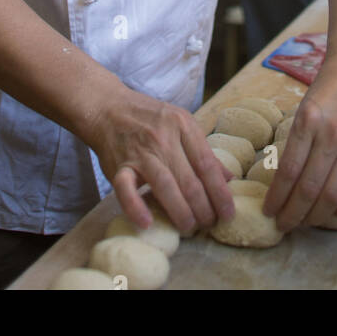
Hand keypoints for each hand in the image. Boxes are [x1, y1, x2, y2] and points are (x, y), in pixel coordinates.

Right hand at [83, 86, 234, 234]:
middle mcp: (163, 138)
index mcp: (183, 125)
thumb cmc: (149, 118)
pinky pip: (126, 190)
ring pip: (165, 186)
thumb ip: (203, 150)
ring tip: (189, 228)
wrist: (107, 108)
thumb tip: (229, 179)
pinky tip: (147, 224)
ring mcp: (140, 153)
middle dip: (203, 209)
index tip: (228, 213)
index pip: (207, 164)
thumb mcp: (181, 123)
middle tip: (209, 225)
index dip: (220, 193)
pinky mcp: (118, 166)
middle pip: (189, 180)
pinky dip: (135, 208)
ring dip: (181, 212)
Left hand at [262, 51, 336, 231]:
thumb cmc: (325, 90)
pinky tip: (334, 214)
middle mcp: (332, 135)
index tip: (268, 211)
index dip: (276, 198)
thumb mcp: (302, 111)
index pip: (288, 171)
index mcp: (308, 122)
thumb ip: (295, 144)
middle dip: (292, 214)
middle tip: (282, 225)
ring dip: (314, 218)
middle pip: (308, 189)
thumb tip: (283, 184)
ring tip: (303, 223)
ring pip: (332, 196)